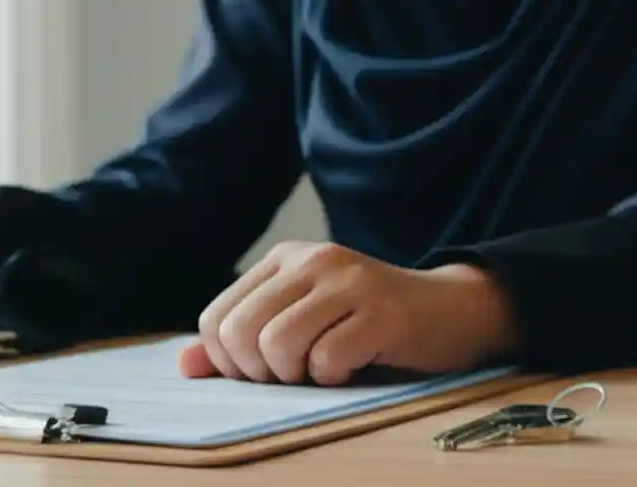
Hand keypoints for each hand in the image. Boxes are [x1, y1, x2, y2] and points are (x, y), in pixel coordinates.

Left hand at [176, 241, 518, 384]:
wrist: (451, 311)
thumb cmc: (368, 325)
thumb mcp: (302, 323)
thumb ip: (243, 341)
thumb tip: (184, 364)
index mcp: (284, 260)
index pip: (215, 319)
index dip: (229, 362)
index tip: (265, 370)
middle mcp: (313, 260)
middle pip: (239, 333)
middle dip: (259, 373)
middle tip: (294, 374)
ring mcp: (349, 282)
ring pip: (277, 345)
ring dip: (296, 375)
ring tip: (323, 369)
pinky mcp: (381, 311)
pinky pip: (327, 359)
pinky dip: (335, 377)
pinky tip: (356, 365)